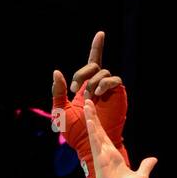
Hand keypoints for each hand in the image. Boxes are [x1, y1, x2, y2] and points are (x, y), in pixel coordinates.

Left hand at [53, 30, 128, 177]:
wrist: (90, 143)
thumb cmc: (75, 131)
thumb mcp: (60, 110)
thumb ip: (58, 91)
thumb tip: (57, 72)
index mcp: (86, 86)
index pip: (93, 62)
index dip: (97, 47)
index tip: (101, 34)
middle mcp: (99, 85)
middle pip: (94, 65)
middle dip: (82, 73)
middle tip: (76, 90)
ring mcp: (109, 91)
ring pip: (103, 72)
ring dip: (92, 82)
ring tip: (89, 97)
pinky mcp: (118, 96)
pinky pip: (114, 80)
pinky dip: (105, 83)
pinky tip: (98, 93)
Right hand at [86, 97, 154, 177]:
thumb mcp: (141, 177)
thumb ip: (145, 166)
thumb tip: (153, 159)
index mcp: (114, 158)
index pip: (105, 137)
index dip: (100, 125)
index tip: (95, 113)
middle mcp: (106, 156)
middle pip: (98, 132)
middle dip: (92, 116)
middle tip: (87, 100)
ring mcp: (101, 157)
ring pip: (95, 134)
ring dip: (91, 118)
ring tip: (86, 103)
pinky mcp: (100, 161)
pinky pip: (96, 143)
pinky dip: (93, 131)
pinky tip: (90, 120)